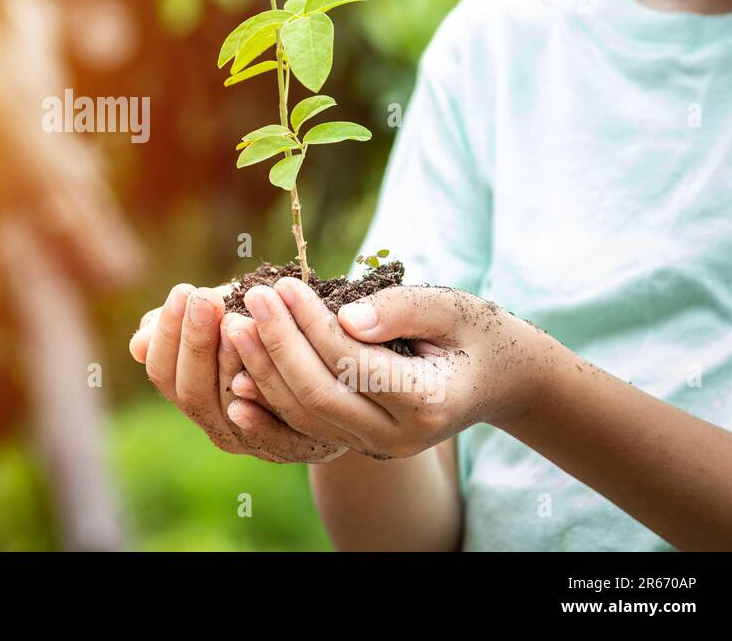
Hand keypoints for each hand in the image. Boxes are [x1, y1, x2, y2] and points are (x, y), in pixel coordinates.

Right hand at [129, 283, 347, 463]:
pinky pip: (273, 436)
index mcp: (194, 393)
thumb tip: (136, 342)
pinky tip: (248, 379)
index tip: (183, 291)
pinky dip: (257, 411)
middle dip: (195, 341)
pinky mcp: (296, 448)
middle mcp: (216, 425)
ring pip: (224, 410)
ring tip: (234, 321)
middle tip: (206, 298)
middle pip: (189, 392)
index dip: (167, 333)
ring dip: (225, 365)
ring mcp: (252, 442)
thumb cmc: (272, 339)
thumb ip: (192, 327)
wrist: (336, 379)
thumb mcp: (231, 323)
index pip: (162, 371)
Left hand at [226, 278, 547, 458]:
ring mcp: (376, 445)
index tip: (281, 286)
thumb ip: (403, 310)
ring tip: (235, 326)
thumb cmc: (474, 332)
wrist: (496, 378)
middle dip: (276, 346)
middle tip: (248, 301)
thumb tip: (348, 317)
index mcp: (427, 401)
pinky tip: (236, 378)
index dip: (310, 325)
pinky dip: (269, 403)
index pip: (351, 364)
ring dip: (264, 371)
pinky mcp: (357, 441)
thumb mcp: (451, 308)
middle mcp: (399, 435)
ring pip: (305, 415)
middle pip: (319, 395)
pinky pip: (304, 427)